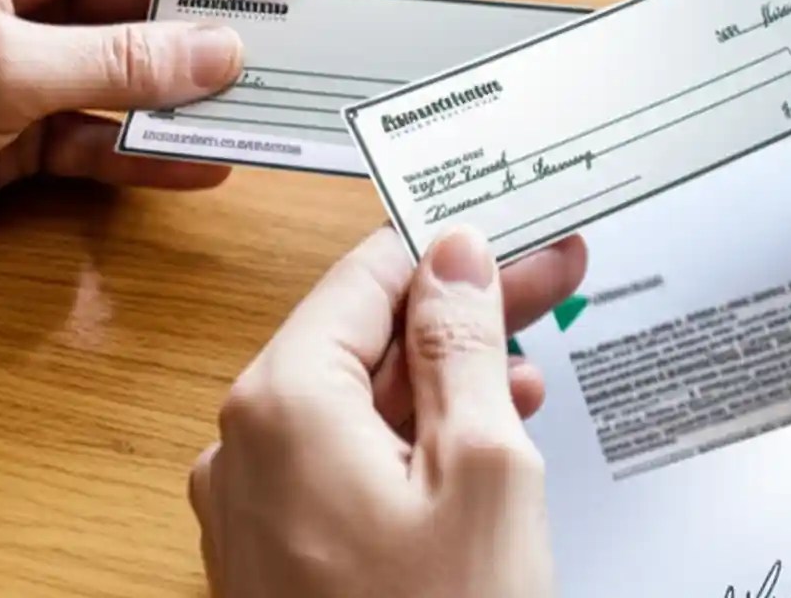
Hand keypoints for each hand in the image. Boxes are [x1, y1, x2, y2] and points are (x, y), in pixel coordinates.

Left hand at [0, 0, 303, 281]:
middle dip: (209, 26)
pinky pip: (103, 136)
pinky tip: (199, 165)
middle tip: (285, 51)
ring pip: (129, 72)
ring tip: (256, 111)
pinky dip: (147, 152)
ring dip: (186, 95)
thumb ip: (116, 61)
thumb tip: (219, 53)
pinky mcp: (18, 135)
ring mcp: (21, 67)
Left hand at [189, 225, 587, 597]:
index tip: (516, 242)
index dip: (455, 253)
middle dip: (462, 318)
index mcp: (281, 405)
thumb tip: (454, 259)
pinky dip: (411, 443)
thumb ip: (461, 345)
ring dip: (445, 383)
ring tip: (527, 373)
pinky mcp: (277, 549)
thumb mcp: (480, 466)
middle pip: (367, 341)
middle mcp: (246, 447)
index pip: (369, 278)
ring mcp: (254, 504)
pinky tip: (473, 440)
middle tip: (545, 289)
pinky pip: (345, 463)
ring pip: (360, 404)